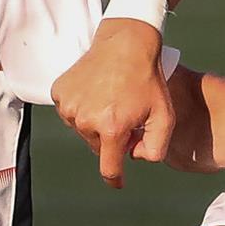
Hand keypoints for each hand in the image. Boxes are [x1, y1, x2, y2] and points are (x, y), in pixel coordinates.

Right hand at [52, 19, 172, 187]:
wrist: (126, 42)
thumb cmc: (148, 78)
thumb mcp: (165, 116)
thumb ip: (156, 148)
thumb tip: (136, 158)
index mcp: (111, 128)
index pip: (109, 167)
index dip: (115, 178)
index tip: (117, 183)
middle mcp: (85, 120)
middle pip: (97, 146)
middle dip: (111, 138)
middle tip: (126, 116)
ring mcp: (68, 105)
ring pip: (82, 129)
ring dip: (96, 122)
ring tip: (111, 99)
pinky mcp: (59, 92)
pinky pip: (70, 111)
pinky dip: (82, 107)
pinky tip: (96, 91)